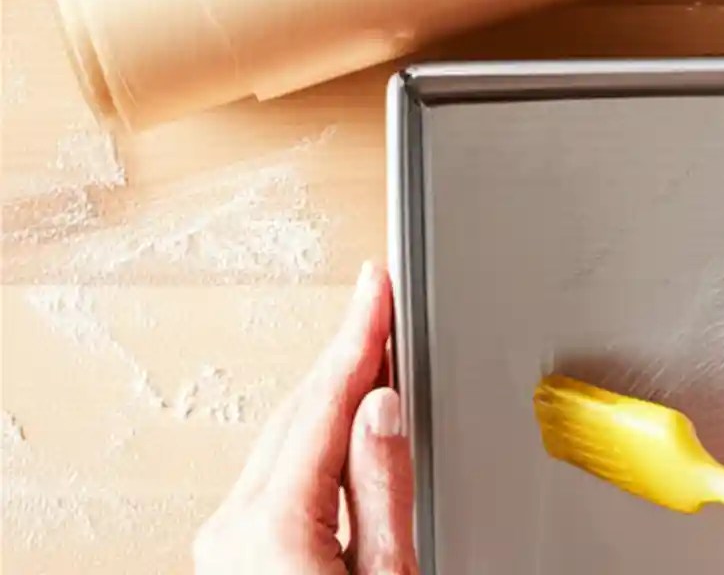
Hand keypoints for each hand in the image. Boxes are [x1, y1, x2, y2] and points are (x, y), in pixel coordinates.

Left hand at [194, 262, 417, 574]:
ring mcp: (227, 541)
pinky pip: (278, 470)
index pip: (326, 402)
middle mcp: (236, 527)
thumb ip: (384, 489)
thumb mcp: (386, 574)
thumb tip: (383, 410)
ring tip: (373, 353)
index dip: (359, 335)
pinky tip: (344, 420)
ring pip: (287, 438)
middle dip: (348, 355)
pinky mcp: (234, 552)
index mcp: (274, 526)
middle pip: (302, 412)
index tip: (375, 287)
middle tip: (382, 305)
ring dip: (333, 394)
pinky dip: (315, 436)